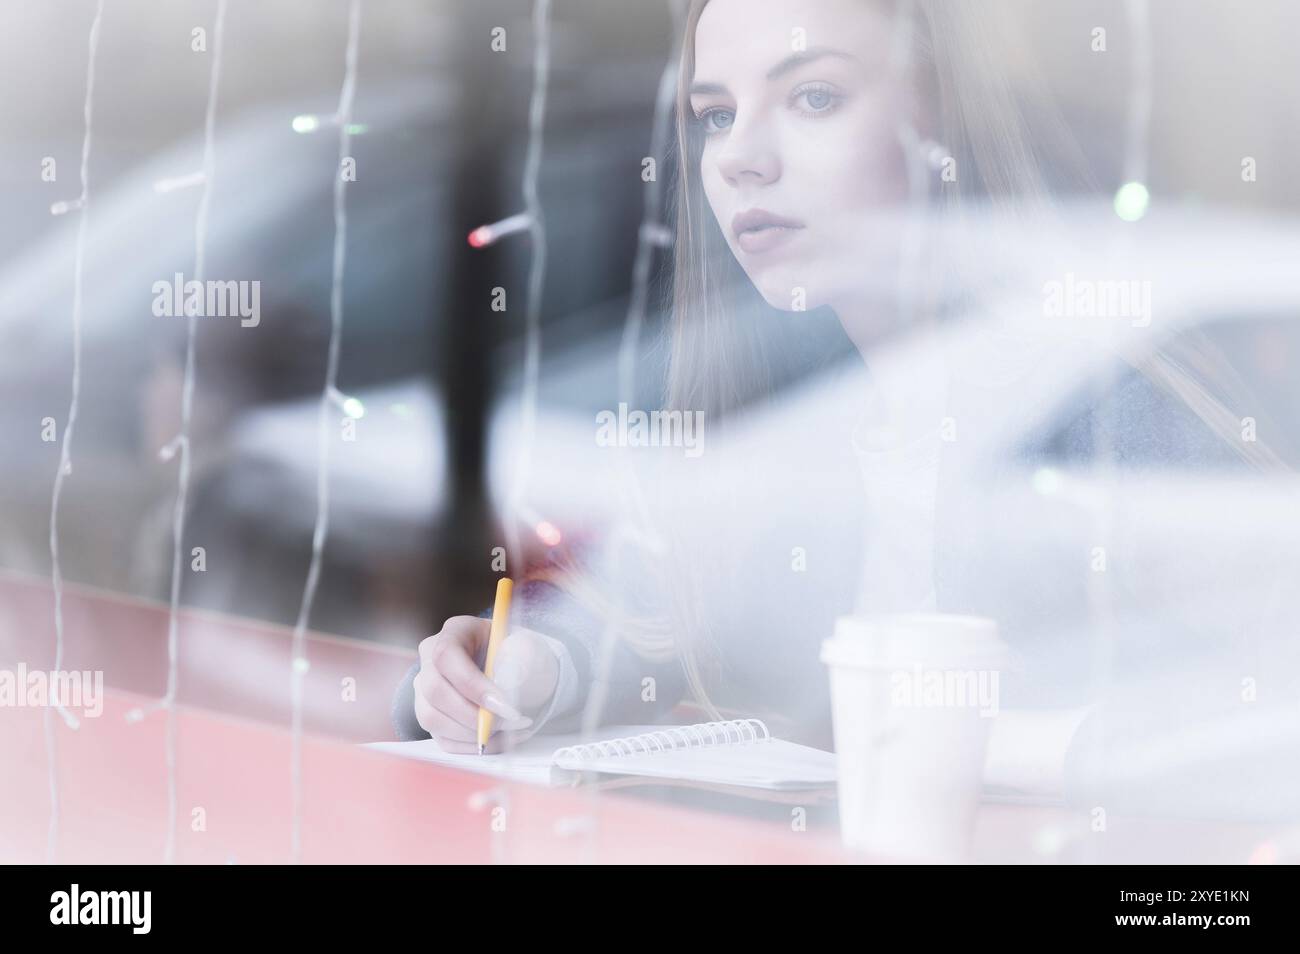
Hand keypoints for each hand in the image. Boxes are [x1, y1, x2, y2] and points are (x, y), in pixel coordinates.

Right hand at [413, 615, 559, 752]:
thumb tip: (513, 682)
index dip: (473, 686)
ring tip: (508, 732)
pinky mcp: (430, 715)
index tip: (505, 706)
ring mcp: (423, 689)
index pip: (447, 657)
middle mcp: (429, 659)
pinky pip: (442, 738)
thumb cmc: (513, 650)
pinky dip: (471, 746)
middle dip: (473, 715)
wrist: (507, 662)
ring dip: (472, 733)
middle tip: (509, 723)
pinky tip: (498, 741)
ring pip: (432, 718)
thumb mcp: (523, 641)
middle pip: (435, 691)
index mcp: (454, 631)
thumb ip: (521, 654)